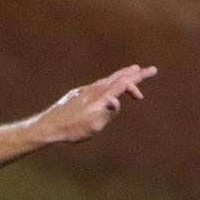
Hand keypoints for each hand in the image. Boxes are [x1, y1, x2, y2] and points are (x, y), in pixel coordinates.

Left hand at [37, 64, 156, 143]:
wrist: (48, 127)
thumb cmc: (72, 129)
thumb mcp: (94, 126)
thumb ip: (108, 113)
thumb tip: (117, 100)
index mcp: (101, 96)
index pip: (123, 83)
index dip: (135, 85)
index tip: (140, 97)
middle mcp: (94, 89)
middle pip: (118, 77)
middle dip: (136, 73)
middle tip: (151, 69)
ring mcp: (85, 90)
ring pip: (108, 79)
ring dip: (123, 74)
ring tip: (133, 69)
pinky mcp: (77, 94)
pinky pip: (99, 83)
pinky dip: (110, 80)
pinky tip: (109, 83)